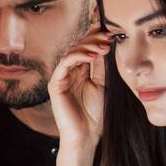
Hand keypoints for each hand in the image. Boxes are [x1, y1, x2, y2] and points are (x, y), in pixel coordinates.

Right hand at [47, 28, 111, 149]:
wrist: (86, 136)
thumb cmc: (95, 115)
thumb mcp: (103, 85)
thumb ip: (101, 67)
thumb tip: (105, 45)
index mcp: (80, 71)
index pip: (86, 48)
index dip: (95, 36)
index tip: (110, 29)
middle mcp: (69, 71)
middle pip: (79, 46)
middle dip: (94, 39)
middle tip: (109, 36)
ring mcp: (61, 77)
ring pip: (72, 52)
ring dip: (89, 46)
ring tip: (104, 47)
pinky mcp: (55, 83)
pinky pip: (65, 63)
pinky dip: (78, 56)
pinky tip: (93, 56)